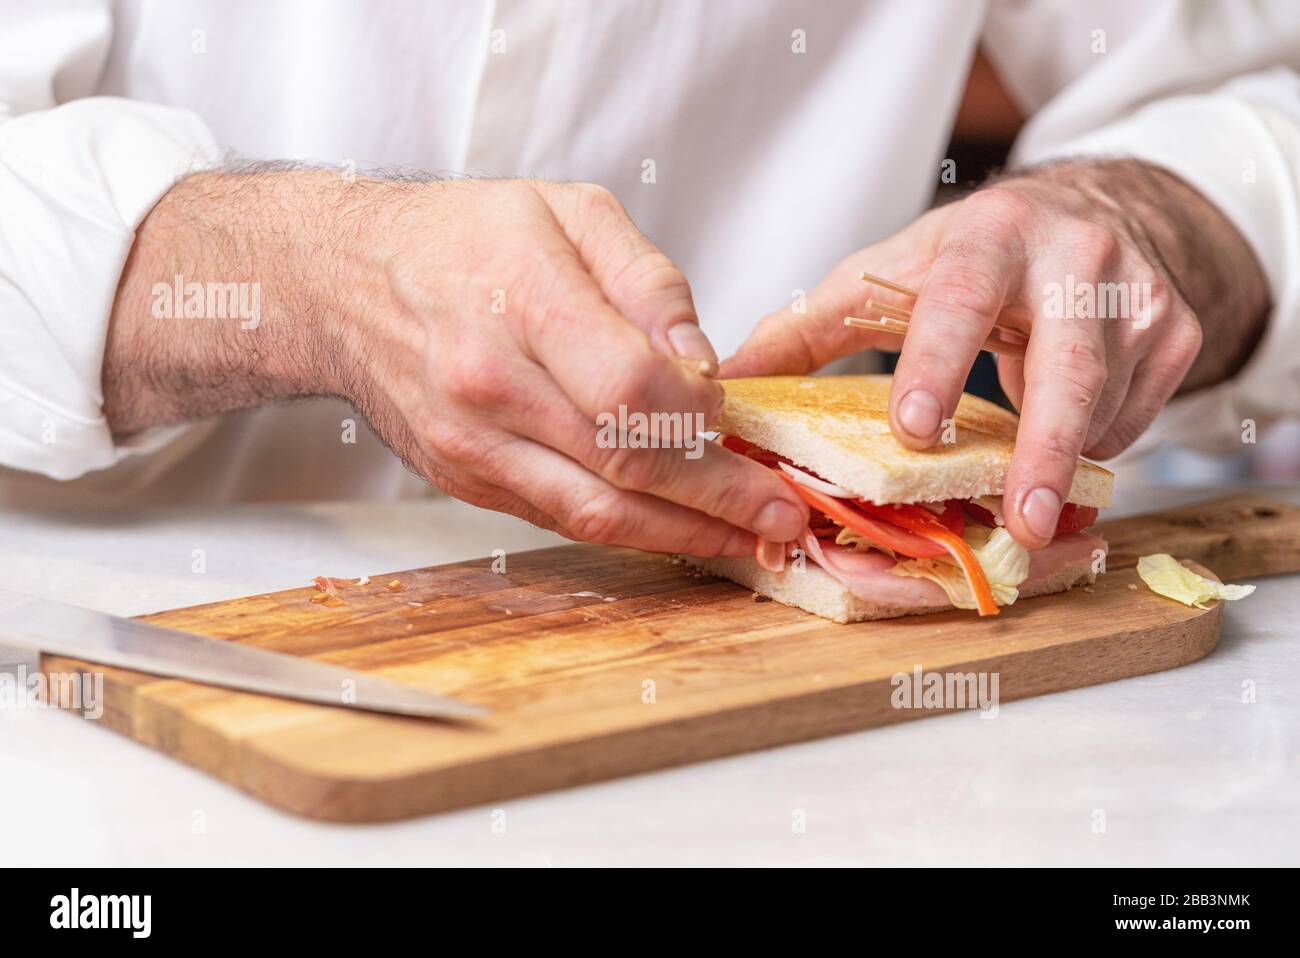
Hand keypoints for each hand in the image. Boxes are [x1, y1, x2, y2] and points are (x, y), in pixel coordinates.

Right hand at [105, 171, 808, 553]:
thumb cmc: (462, 239)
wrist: (346, 282)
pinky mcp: (465, 479)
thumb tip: (705, 364)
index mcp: (520, 302)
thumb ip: (649, 282)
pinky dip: (627, 528)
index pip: (635, 389)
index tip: (749, 432)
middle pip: (626, 464)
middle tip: (784, 518)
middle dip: (719, 500)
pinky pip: (561, 518)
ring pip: (595, 513)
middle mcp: (489, 386)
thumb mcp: (567, 213)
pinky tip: (676, 525)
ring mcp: (471, 445)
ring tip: (748, 539)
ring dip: (682, 533)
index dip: (707, 424)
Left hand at [724, 159, 1267, 547]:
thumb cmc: (966, 260)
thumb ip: (806, 329)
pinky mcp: (1177, 332)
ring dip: (1069, 459)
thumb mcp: (887, 276)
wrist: (1087, 214)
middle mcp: (1074, 254)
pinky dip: (1099, 446)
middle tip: (1023, 520)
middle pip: (1068, 358)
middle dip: (1044, 444)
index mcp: (985, 236)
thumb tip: (722, 383)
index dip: (937, 363)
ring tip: (1038, 513)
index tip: (913, 430)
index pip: (959, 298)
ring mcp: (1137, 294)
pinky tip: (1067, 449)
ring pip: (1109, 398)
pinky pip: (1139, 414)